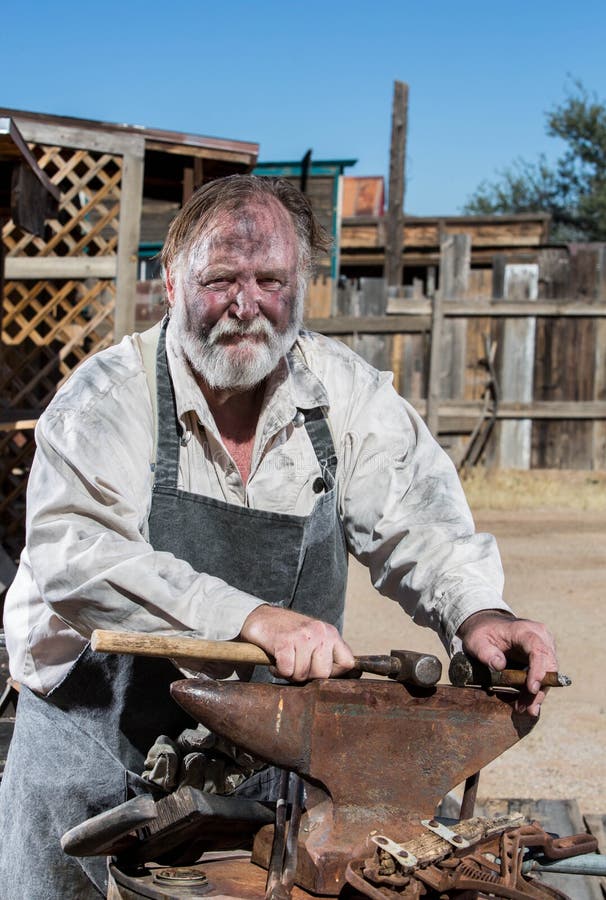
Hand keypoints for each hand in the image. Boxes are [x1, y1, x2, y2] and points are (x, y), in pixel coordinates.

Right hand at [239, 606, 354, 681]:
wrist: (262, 617)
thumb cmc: (290, 633)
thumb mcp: (316, 639)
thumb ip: (330, 654)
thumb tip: (352, 677)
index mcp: (331, 633)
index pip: (348, 663)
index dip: (335, 675)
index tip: (319, 673)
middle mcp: (320, 632)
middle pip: (323, 674)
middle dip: (308, 677)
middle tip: (297, 667)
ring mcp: (303, 636)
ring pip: (302, 674)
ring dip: (290, 674)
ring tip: (286, 661)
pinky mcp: (284, 641)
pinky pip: (286, 670)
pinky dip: (278, 671)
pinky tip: (276, 661)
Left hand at [456, 611, 557, 716]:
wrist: (488, 626)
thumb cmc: (482, 632)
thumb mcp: (476, 641)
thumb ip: (485, 652)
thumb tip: (499, 666)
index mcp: (523, 630)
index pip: (537, 649)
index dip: (538, 670)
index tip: (532, 689)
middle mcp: (540, 637)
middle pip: (548, 665)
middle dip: (540, 689)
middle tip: (528, 709)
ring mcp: (544, 646)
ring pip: (548, 674)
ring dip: (537, 694)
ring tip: (523, 709)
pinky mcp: (543, 657)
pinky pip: (543, 676)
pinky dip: (534, 691)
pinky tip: (524, 704)